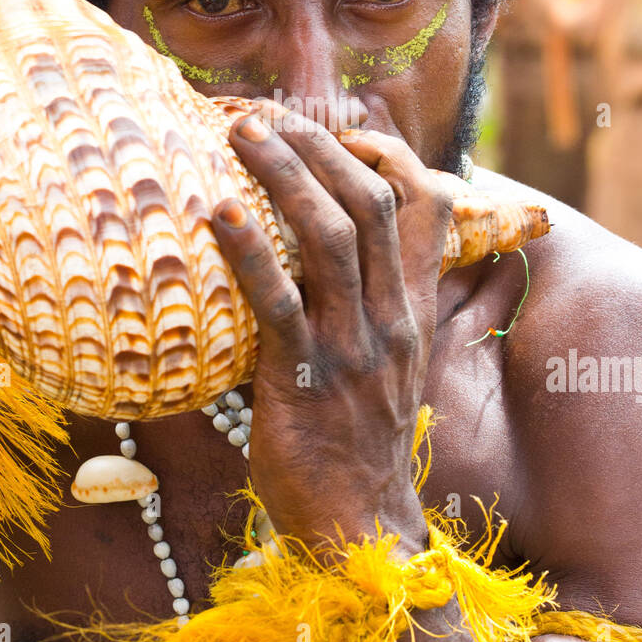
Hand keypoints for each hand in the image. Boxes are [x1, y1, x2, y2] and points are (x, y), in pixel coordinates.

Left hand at [211, 102, 454, 561]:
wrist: (359, 528)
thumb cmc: (356, 441)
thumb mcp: (385, 364)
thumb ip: (370, 306)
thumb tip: (324, 252)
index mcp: (411, 309)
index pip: (425, 207)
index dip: (388, 153)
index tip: (342, 124)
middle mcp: (390, 319)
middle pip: (371, 203)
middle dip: (320, 146)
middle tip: (265, 114)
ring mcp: (353, 349)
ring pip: (332, 238)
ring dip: (286, 176)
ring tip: (240, 135)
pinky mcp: (304, 380)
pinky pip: (280, 304)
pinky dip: (250, 252)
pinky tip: (216, 215)